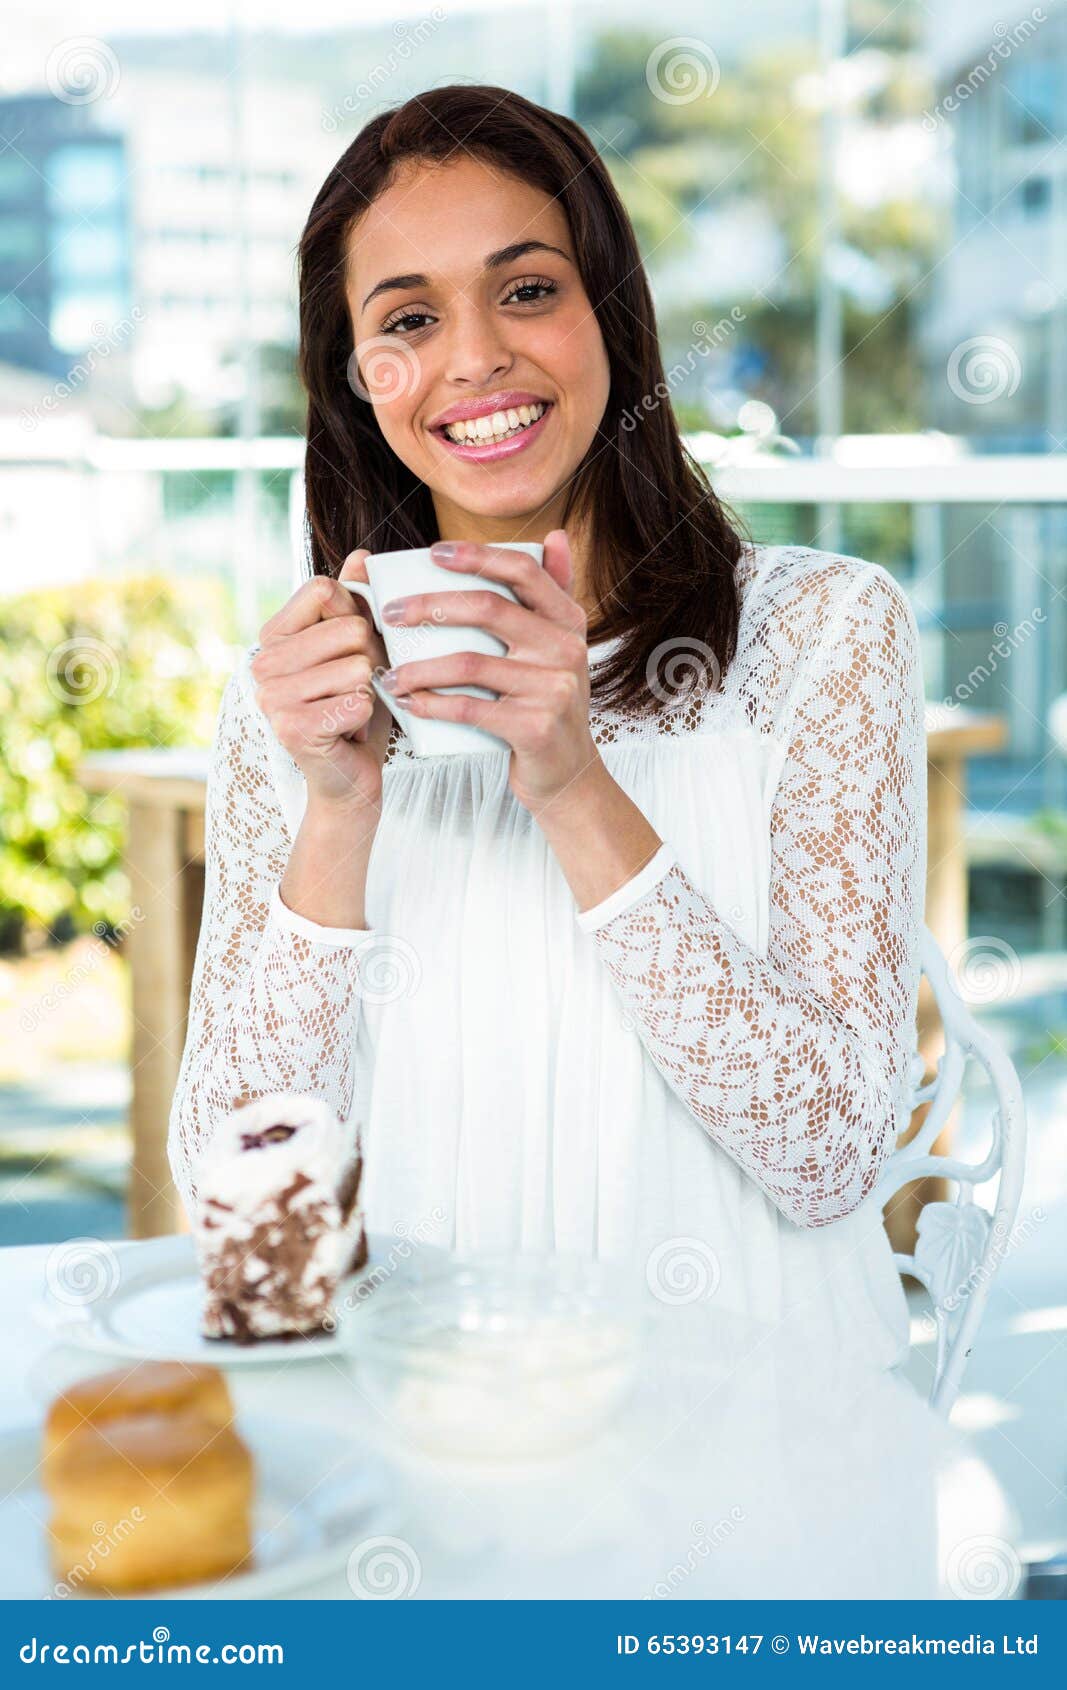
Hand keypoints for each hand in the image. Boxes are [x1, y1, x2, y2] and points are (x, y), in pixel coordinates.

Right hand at [251, 550, 392, 812]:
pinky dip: (365, 717)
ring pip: (358, 667)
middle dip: (371, 659)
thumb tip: (363, 555)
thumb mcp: (359, 648)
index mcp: (273, 636)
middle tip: (355, 688)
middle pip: (350, 628)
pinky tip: (347, 732)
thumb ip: (356, 601)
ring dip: (368, 691)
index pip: (325, 588)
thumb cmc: (354, 706)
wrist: (350, 777)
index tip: (352, 648)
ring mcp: (272, 698)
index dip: (356, 613)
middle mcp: (262, 664)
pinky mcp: (292, 729)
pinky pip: (359, 701)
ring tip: (350, 709)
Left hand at [376, 530, 600, 810]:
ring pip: (470, 663)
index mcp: (568, 620)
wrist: (568, 773)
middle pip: (488, 608)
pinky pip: (470, 708)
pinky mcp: (535, 727)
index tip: (433, 553)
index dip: (477, 556)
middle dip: (430, 607)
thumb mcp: (560, 647)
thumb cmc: (548, 702)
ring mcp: (553, 689)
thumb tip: (553, 535)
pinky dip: (432, 705)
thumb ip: (554, 592)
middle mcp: (566, 649)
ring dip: (420, 667)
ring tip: (390, 674)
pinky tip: (410, 703)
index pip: (523, 570)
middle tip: (391, 615)